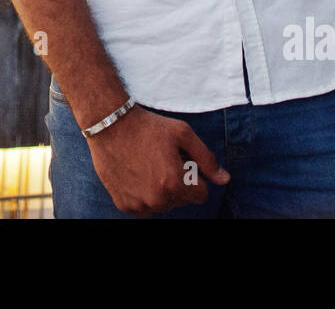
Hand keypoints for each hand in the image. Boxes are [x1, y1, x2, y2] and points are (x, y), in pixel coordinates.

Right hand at [86, 106, 229, 215]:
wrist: (110, 125)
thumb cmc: (149, 127)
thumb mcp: (183, 134)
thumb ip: (207, 159)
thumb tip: (224, 180)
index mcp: (175, 182)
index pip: (201, 195)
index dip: (194, 176)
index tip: (181, 161)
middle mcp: (158, 199)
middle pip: (182, 200)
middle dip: (178, 183)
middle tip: (163, 160)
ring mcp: (139, 204)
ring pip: (164, 205)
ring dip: (161, 191)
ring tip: (148, 166)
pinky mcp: (124, 205)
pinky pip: (145, 209)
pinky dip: (144, 196)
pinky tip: (137, 175)